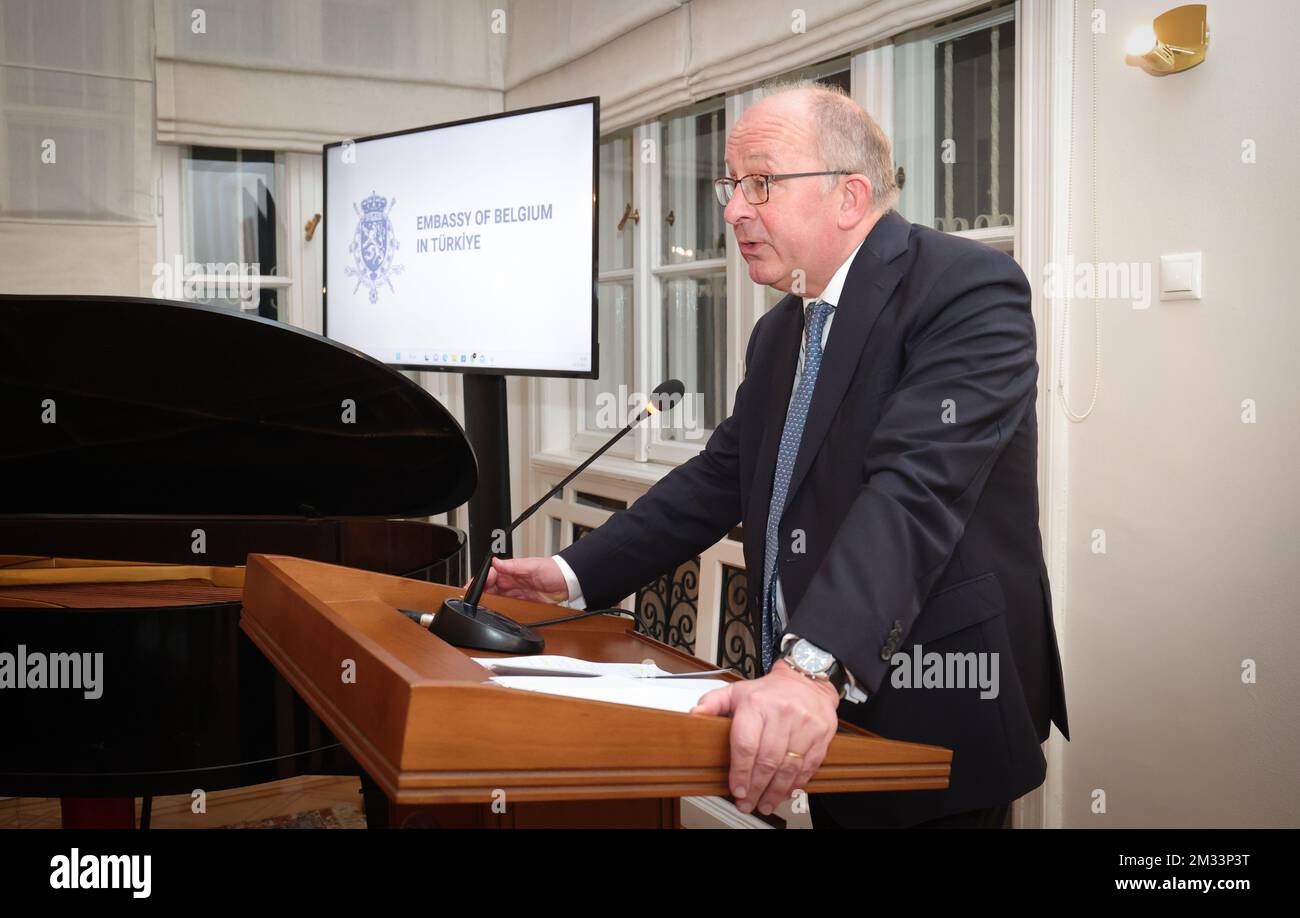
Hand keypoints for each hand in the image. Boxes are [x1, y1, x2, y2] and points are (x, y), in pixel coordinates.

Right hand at [475, 556, 569, 604]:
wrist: (567, 583)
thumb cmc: (552, 570)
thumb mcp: (531, 566)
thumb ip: (513, 565)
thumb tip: (496, 561)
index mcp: (510, 570)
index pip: (489, 575)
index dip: (479, 582)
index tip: (470, 589)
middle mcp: (510, 581)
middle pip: (489, 589)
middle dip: (479, 595)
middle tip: (470, 602)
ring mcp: (515, 592)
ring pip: (496, 598)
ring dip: (487, 603)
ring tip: (479, 610)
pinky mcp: (521, 602)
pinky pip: (506, 607)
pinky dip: (499, 610)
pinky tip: (494, 615)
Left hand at [689, 660, 839, 815]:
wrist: (806, 680)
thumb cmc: (769, 692)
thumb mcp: (737, 691)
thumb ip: (713, 703)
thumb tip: (695, 715)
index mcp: (757, 704)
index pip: (746, 744)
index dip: (740, 772)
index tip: (736, 790)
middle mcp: (782, 713)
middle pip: (767, 760)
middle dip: (756, 787)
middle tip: (748, 803)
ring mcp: (804, 725)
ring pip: (788, 767)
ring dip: (775, 791)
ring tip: (765, 804)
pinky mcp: (821, 735)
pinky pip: (808, 766)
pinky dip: (795, 784)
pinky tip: (785, 793)